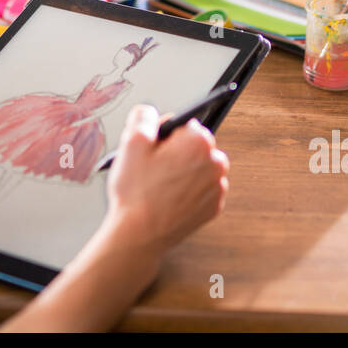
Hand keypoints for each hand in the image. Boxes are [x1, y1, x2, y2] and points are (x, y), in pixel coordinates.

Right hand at [100, 103, 229, 260]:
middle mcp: (215, 162)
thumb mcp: (131, 142)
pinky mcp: (214, 207)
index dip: (165, 136)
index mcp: (199, 142)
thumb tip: (150, 112)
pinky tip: (169, 199)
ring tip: (160, 186)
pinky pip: (202, 189)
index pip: (185, 124)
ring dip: (184, 172)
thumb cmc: (136, 191)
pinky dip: (189, 191)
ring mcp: (217, 187)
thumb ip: (143, 116)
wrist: (140, 234)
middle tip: (154, 169)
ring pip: (199, 168)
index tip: (155, 148)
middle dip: (177, 153)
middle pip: (195, 146)